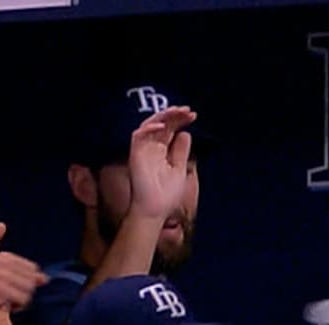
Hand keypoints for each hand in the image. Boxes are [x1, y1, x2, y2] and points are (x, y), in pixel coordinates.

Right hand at [0, 223, 45, 320]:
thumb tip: (1, 224)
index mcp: (1, 256)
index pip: (32, 268)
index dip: (26, 278)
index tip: (10, 282)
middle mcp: (0, 264)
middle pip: (33, 279)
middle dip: (24, 289)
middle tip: (9, 292)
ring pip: (29, 290)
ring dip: (22, 299)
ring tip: (7, 298)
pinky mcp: (0, 293)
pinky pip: (23, 300)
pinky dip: (18, 306)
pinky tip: (6, 305)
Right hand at [128, 106, 196, 220]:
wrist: (154, 210)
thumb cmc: (166, 194)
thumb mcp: (179, 169)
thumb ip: (181, 152)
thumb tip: (186, 133)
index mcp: (162, 150)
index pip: (170, 129)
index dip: (180, 120)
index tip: (193, 116)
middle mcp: (151, 146)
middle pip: (162, 124)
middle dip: (174, 115)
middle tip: (188, 110)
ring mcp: (143, 149)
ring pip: (150, 124)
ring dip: (164, 116)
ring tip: (178, 112)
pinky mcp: (135, 153)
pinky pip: (138, 134)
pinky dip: (150, 128)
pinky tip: (164, 127)